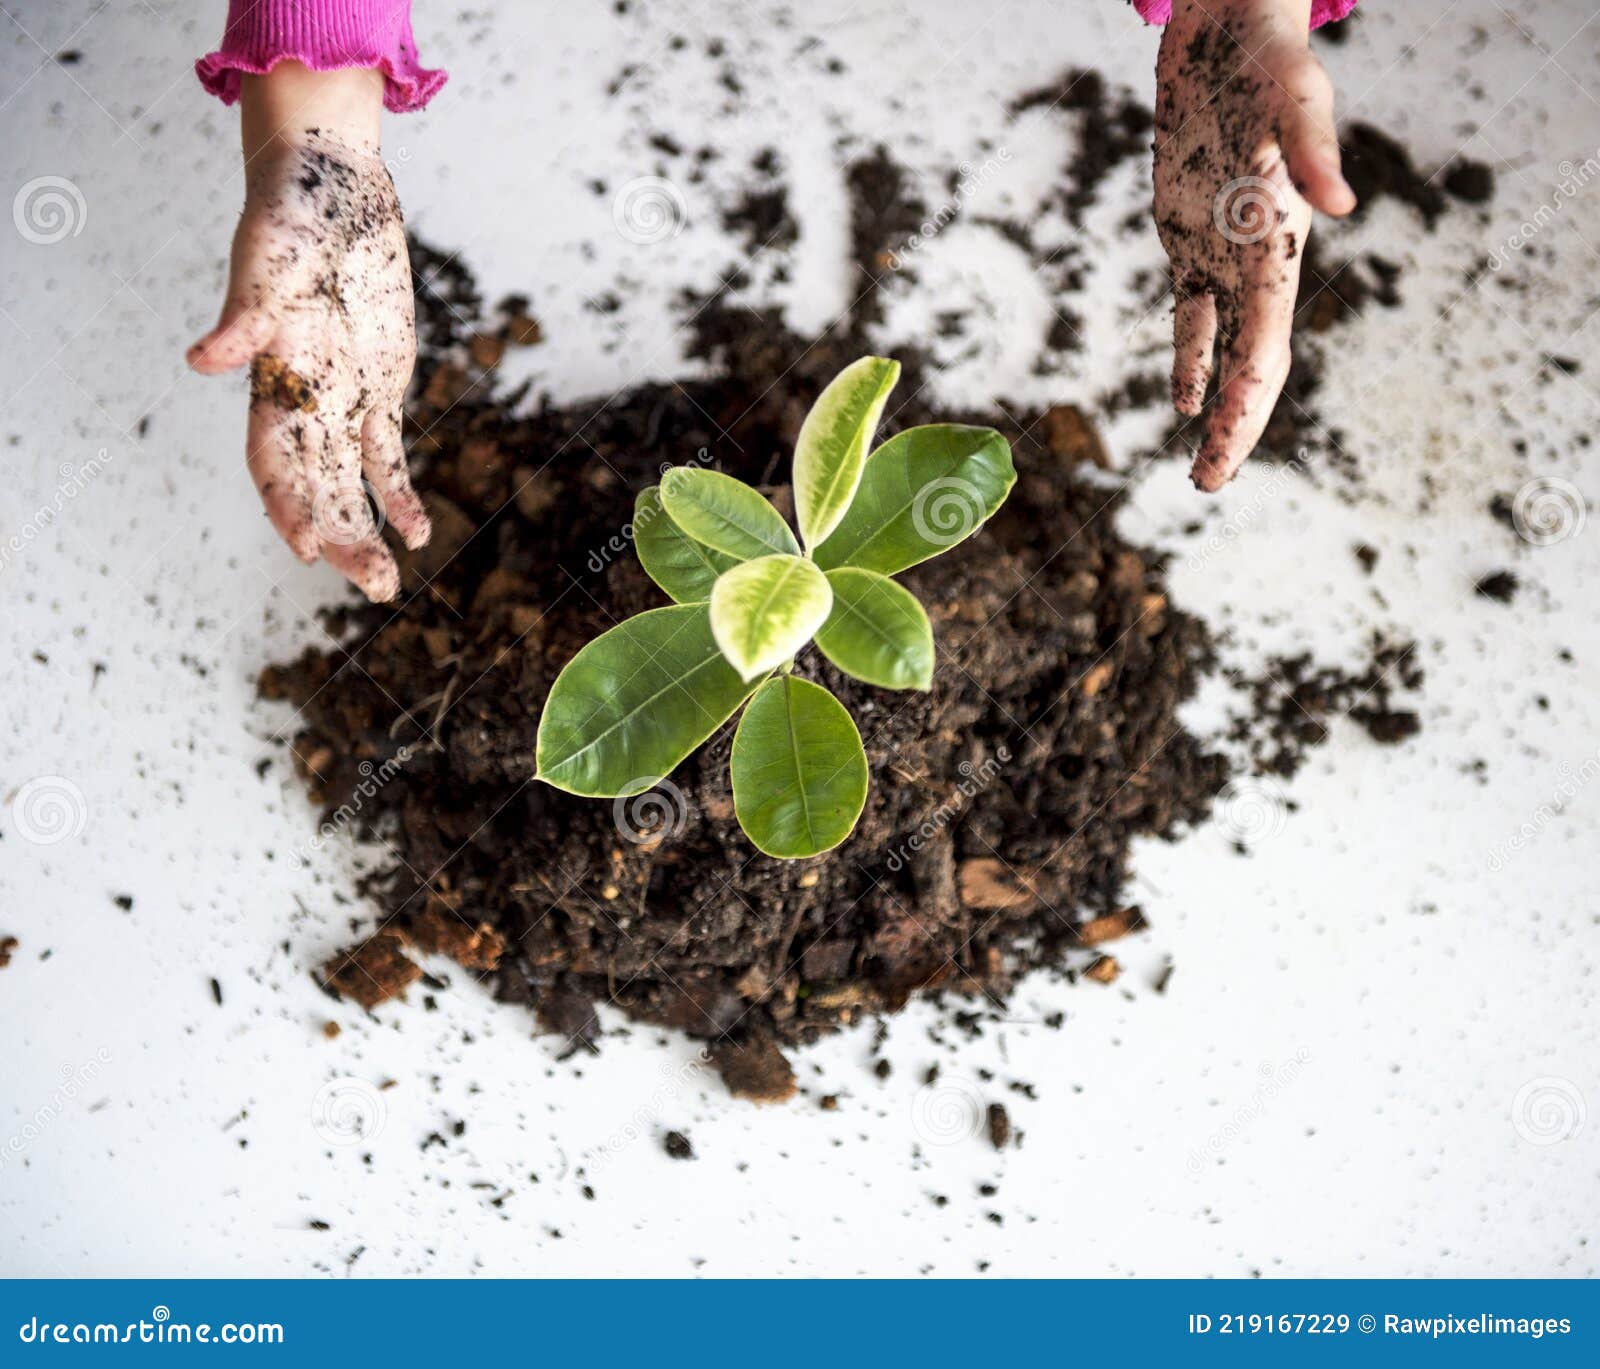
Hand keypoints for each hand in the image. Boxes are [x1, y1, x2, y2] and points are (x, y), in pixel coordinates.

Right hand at [187, 63, 429, 600]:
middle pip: (316, 486)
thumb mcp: (270, 258)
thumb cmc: (293, 214)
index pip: (272, 458)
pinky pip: (386, 455)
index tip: (304, 548)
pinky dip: (398, 495)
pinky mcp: (381, 388)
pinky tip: (418, 536)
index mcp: (273, 376)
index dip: (285, 504)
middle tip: (372, 586)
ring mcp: (343, 397)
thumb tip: (202, 362)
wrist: (335, 188)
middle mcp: (304, 397)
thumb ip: (245, 315)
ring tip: (387, 584)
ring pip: (351, 483)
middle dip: (340, 538)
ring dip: (366, 532)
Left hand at [1153, 0, 1354, 491]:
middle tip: (1206, 486)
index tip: (1220, 457)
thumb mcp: (1289, 97)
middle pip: (1248, 365)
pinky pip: (1191, 314)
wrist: (1227, 34)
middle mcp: (1254, 261)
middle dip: (1231, 430)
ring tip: (1201, 464)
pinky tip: (1182, 401)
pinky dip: (1189, 358)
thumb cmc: (1264, 58)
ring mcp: (1222, 254)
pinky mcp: (1191, 238)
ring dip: (1212, 407)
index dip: (1243, 409)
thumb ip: (1315, 148)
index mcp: (1275, 246)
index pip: (1263, 348)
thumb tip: (1338, 205)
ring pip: (1220, 349)